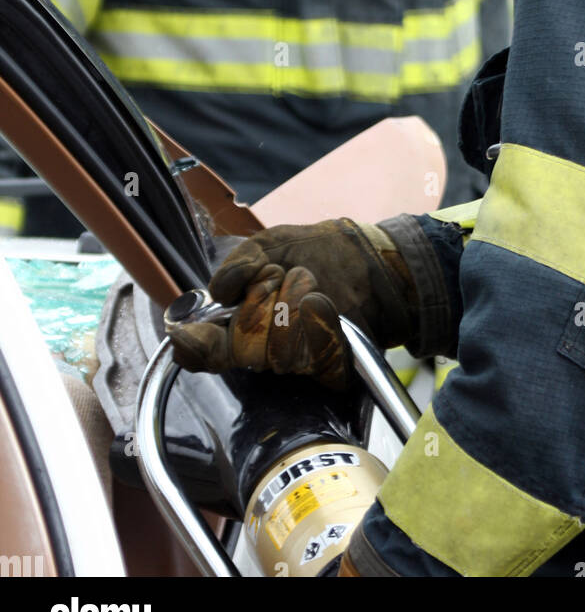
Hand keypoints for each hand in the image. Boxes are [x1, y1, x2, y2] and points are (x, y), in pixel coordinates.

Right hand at [169, 218, 416, 387]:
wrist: (365, 260)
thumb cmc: (313, 252)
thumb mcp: (270, 244)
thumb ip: (239, 263)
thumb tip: (218, 291)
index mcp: (238, 324)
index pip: (205, 352)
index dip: (197, 346)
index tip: (193, 335)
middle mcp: (262, 349)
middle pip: (244, 347)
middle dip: (262, 301)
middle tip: (281, 274)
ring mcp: (295, 362)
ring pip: (279, 352)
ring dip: (294, 303)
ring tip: (310, 284)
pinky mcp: (327, 367)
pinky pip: (314, 356)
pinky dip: (319, 321)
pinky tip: (324, 302)